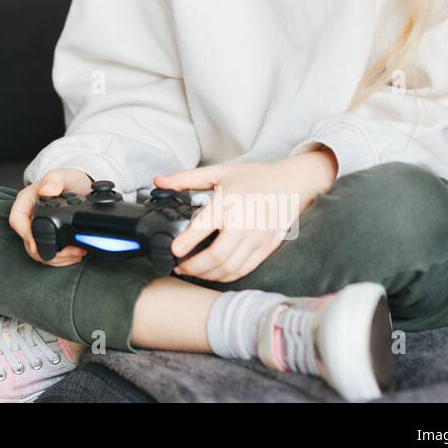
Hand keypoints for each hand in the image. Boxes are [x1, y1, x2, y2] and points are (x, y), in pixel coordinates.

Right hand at [9, 167, 95, 266]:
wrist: (83, 189)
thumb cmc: (70, 181)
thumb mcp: (66, 176)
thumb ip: (55, 179)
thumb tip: (47, 189)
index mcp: (26, 200)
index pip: (17, 220)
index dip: (25, 235)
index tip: (36, 246)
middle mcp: (29, 216)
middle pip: (28, 242)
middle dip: (47, 253)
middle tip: (70, 253)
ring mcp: (37, 229)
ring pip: (38, 252)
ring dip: (57, 259)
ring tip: (76, 254)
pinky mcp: (48, 238)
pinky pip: (48, 254)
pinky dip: (62, 259)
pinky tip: (75, 255)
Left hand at [152, 151, 336, 283]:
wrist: (290, 183)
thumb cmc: (252, 177)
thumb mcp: (218, 172)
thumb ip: (186, 178)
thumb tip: (158, 181)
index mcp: (230, 202)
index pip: (206, 224)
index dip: (188, 241)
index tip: (174, 250)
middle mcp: (245, 222)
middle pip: (217, 255)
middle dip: (193, 266)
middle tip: (178, 266)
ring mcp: (258, 237)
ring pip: (230, 267)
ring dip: (207, 274)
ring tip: (191, 272)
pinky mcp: (267, 247)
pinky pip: (245, 269)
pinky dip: (226, 276)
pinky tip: (213, 273)